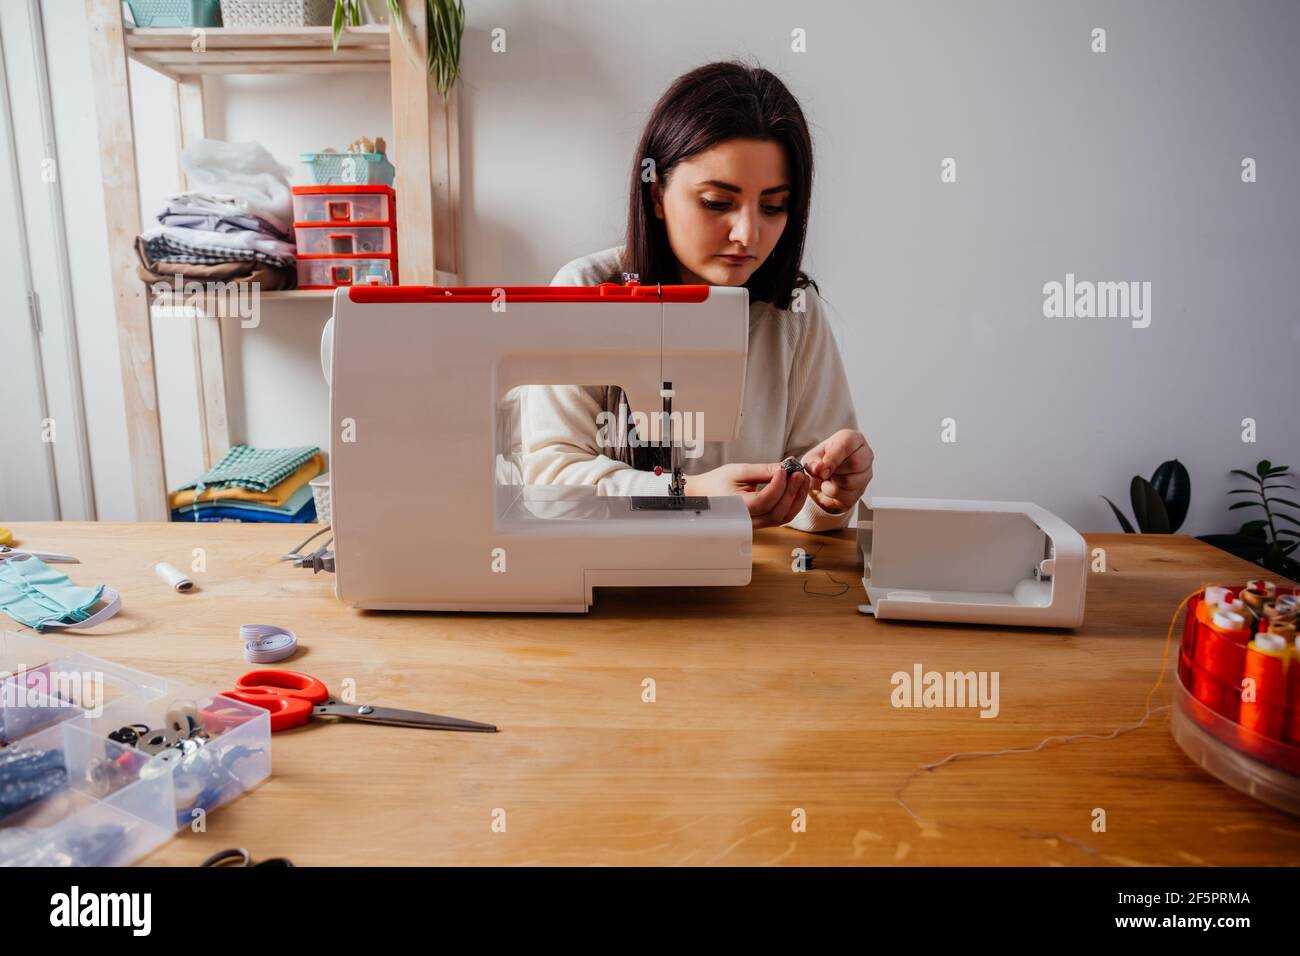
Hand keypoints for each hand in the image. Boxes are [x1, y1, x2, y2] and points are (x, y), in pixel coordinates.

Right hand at [688, 462, 809, 528]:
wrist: (707, 493)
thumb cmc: (718, 482)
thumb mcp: (738, 471)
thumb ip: (762, 470)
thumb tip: (785, 468)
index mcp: (738, 509)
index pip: (764, 501)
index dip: (777, 485)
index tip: (783, 469)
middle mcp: (749, 521)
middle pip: (778, 513)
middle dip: (792, 492)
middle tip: (799, 473)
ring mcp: (758, 524)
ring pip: (784, 517)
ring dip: (797, 499)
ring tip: (802, 479)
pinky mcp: (764, 521)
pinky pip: (783, 516)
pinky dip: (793, 502)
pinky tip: (797, 487)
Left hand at [800, 429, 873, 512]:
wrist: (820, 481)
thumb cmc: (820, 463)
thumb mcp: (811, 458)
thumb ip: (813, 461)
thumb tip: (818, 469)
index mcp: (852, 439)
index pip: (847, 445)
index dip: (833, 458)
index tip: (821, 469)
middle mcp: (864, 454)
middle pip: (855, 463)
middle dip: (834, 471)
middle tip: (822, 473)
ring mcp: (866, 474)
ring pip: (851, 481)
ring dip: (832, 483)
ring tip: (827, 478)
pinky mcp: (862, 490)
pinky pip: (848, 496)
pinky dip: (834, 494)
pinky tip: (831, 487)